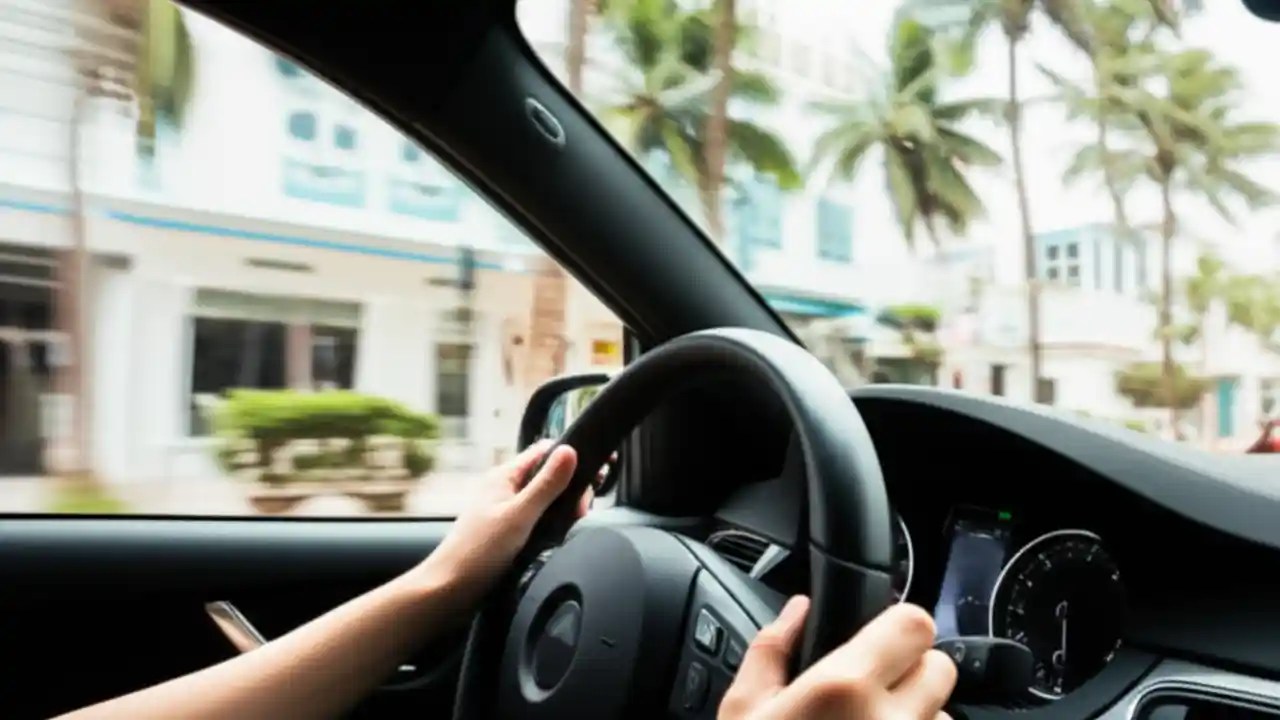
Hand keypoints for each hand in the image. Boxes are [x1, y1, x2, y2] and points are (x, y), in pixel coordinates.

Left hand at [415, 440, 592, 605]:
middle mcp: (505, 490)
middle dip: (570, 490)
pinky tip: (557, 540)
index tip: (595, 473)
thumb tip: (570, 450)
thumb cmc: (477, 552)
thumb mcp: (519, 515)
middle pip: (548, 477)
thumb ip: (546, 485)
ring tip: (570, 527)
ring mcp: (506, 512)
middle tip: (580, 513)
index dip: (570, 457)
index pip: (544, 452)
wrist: (450, 591)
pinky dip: (552, 527)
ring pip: (546, 501)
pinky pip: (539, 521)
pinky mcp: (508, 533)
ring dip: (562, 511)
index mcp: (504, 476)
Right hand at [720, 598, 955, 718]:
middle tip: (871, 690)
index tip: (880, 636)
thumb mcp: (743, 710)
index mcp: (844, 688)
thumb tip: (796, 610)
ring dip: (916, 715)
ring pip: (941, 714)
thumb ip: (771, 651)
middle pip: (939, 668)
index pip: (916, 624)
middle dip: (912, 671)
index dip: (900, 626)